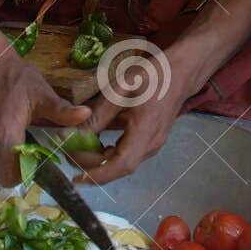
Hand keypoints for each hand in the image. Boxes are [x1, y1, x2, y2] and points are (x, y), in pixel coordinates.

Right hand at [0, 28, 89, 184]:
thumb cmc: (14, 77)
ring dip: (2, 157)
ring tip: (12, 135)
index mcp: (4, 134)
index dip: (25, 173)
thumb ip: (62, 111)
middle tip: (26, 148)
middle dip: (15, 168)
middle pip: (0, 173)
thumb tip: (86, 115)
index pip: (11, 175)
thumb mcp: (41, 93)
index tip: (34, 160)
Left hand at [69, 72, 187, 185]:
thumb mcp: (121, 89)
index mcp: (146, 130)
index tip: (78, 178)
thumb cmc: (153, 74)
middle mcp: (152, 143)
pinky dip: (109, 152)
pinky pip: (127, 153)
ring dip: (100, 159)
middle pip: (120, 167)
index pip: (122, 164)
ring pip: (123, 162)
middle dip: (92, 165)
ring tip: (78, 148)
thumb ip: (99, 113)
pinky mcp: (151, 140)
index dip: (99, 175)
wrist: (180, 71)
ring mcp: (153, 144)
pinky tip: (95, 141)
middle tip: (70, 153)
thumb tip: (73, 134)